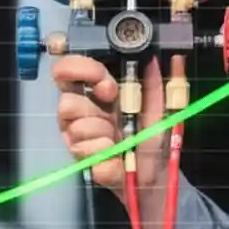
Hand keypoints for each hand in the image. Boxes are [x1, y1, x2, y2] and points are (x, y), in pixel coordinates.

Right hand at [53, 54, 166, 197]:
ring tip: (116, 134)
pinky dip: (103, 147)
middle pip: (64, 95)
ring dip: (100, 124)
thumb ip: (157, 79)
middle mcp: (79, 110)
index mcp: (93, 92)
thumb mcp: (158, 104)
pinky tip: (114, 150)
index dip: (79, 68)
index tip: (104, 80)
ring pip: (70, 116)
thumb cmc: (150, 134)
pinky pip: (82, 144)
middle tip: (112, 100)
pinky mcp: (78, 155)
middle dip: (91, 98)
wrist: (153, 170)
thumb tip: (165, 58)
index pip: (67, 70)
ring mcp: (75, 133)